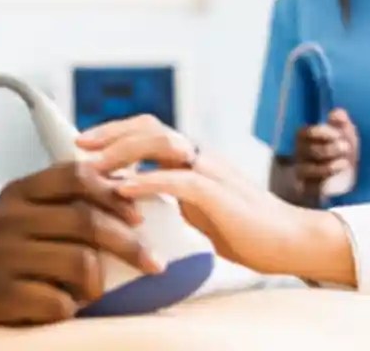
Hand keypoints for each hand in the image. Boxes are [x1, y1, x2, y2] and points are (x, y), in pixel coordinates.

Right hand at [0, 162, 163, 325]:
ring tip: (93, 293)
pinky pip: (61, 302)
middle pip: (87, 221)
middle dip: (129, 245)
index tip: (139, 217)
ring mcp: (3, 256)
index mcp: (19, 192)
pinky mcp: (2, 293)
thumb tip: (133, 191)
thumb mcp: (30, 215)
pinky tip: (64, 308)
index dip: (114, 194)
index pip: (76, 175)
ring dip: (98, 285)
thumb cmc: (10, 253)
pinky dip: (71, 309)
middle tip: (154, 263)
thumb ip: (68, 201)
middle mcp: (8, 218)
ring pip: (81, 263)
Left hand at [76, 115, 354, 285]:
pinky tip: (123, 190)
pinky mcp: (219, 194)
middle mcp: (202, 155)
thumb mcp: (197, 208)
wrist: (289, 241)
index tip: (85, 142)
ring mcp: (211, 171)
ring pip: (162, 144)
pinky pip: (178, 180)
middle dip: (112, 133)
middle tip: (80, 146)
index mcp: (196, 157)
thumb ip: (170, 196)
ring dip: (122, 153)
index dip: (117, 130)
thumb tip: (132, 195)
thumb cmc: (244, 230)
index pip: (151, 129)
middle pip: (151, 127)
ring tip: (94, 167)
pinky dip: (147, 183)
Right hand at [293, 109, 358, 194]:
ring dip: (327, 166)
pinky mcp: (306, 189)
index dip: (322, 133)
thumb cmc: (338, 153)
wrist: (337, 181)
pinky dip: (325, 181)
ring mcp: (301, 173)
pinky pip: (311, 186)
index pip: (304, 133)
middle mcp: (298, 155)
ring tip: (345, 163)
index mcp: (303, 138)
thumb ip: (341, 123)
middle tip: (346, 147)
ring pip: (306, 169)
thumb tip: (339, 113)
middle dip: (328, 148)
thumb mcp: (343, 136)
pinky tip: (337, 177)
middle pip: (307, 150)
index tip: (339, 134)